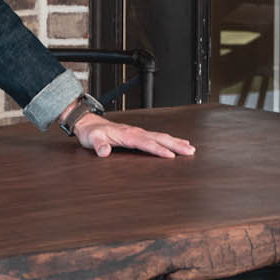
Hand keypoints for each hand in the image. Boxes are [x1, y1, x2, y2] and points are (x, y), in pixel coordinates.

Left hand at [72, 115, 194, 159]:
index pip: (146, 143)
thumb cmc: (91, 132)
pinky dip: (168, 141)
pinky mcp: (138, 134)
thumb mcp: (92, 139)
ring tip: (189, 148)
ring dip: (175, 142)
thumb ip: (99, 145)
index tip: (171, 156)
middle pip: (159, 138)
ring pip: (160, 137)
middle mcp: (136, 132)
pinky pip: (156, 137)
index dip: (158, 150)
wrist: (88, 123)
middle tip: (190, 151)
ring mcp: (138, 132)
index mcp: (127, 134)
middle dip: (175, 145)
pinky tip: (175, 144)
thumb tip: (104, 151)